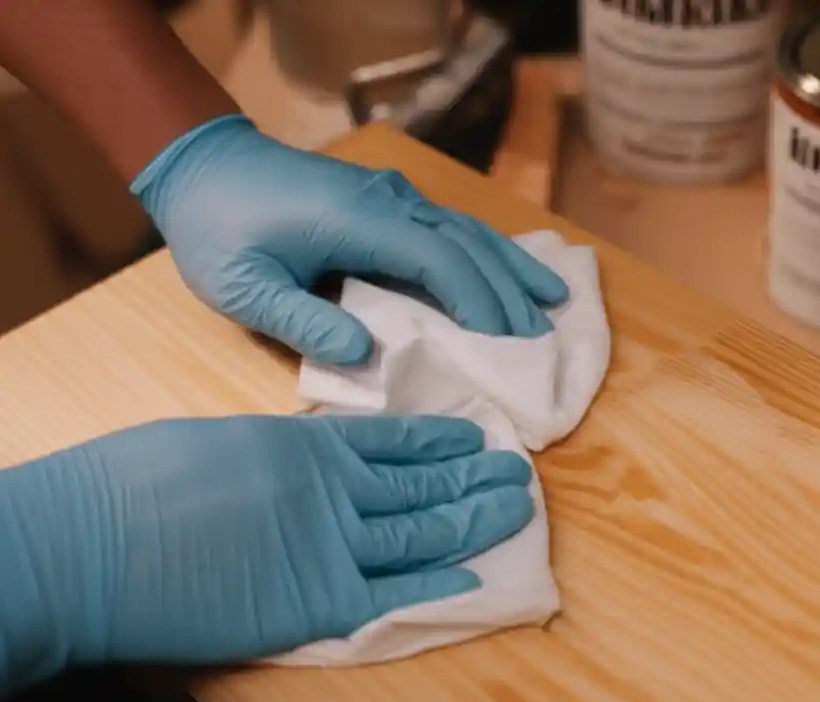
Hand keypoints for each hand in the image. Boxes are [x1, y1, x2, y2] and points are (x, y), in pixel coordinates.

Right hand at [0, 415, 532, 692]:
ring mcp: (334, 545)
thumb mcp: (223, 445)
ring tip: (518, 507)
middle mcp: (336, 491)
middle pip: (423, 486)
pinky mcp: (322, 602)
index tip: (474, 438)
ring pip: (424, 532)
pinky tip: (475, 577)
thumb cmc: (138, 486)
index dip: (440, 441)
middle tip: (519, 472)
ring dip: (473, 520)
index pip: (395, 439)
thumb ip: (279, 455)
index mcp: (307, 445)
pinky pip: (396, 592)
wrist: (96, 544)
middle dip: (474, 479)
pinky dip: (438, 585)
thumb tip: (307, 464)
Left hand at [130, 114, 568, 364]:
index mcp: (359, 221)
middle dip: (507, 289)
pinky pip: (451, 226)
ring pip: (467, 230)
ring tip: (551, 299)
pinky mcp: (389, 201)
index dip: (475, 300)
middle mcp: (388, 201)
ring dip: (508, 266)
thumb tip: (364, 353)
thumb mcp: (243, 288)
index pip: (437, 260)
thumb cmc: (219, 230)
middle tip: (543, 335)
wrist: (203, 165)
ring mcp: (392, 196)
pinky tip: (508, 269)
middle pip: (466, 243)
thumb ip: (301, 322)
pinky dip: (487, 251)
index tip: (504, 340)